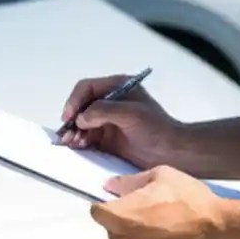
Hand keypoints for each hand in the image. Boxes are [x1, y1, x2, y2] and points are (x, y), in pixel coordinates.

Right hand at [59, 73, 184, 169]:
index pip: (87, 88)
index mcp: (118, 86)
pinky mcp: (109, 138)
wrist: (172, 152)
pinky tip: (79, 146)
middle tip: (67, 135)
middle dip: (72, 118)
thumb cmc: (155, 128)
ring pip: (82, 122)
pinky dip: (81, 141)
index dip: (75, 101)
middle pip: (82, 105)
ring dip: (75, 131)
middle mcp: (111, 101)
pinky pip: (88, 136)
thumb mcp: (129, 114)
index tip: (69, 117)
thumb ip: (102, 112)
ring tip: (72, 143)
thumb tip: (80, 118)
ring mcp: (109, 120)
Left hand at [91, 166, 231, 238]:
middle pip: (111, 230)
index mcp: (121, 216)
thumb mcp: (162, 176)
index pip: (96, 212)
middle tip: (144, 210)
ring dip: (134, 236)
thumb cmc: (189, 200)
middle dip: (121, 221)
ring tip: (158, 226)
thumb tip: (111, 185)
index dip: (106, 203)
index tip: (120, 199)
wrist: (219, 232)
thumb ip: (131, 181)